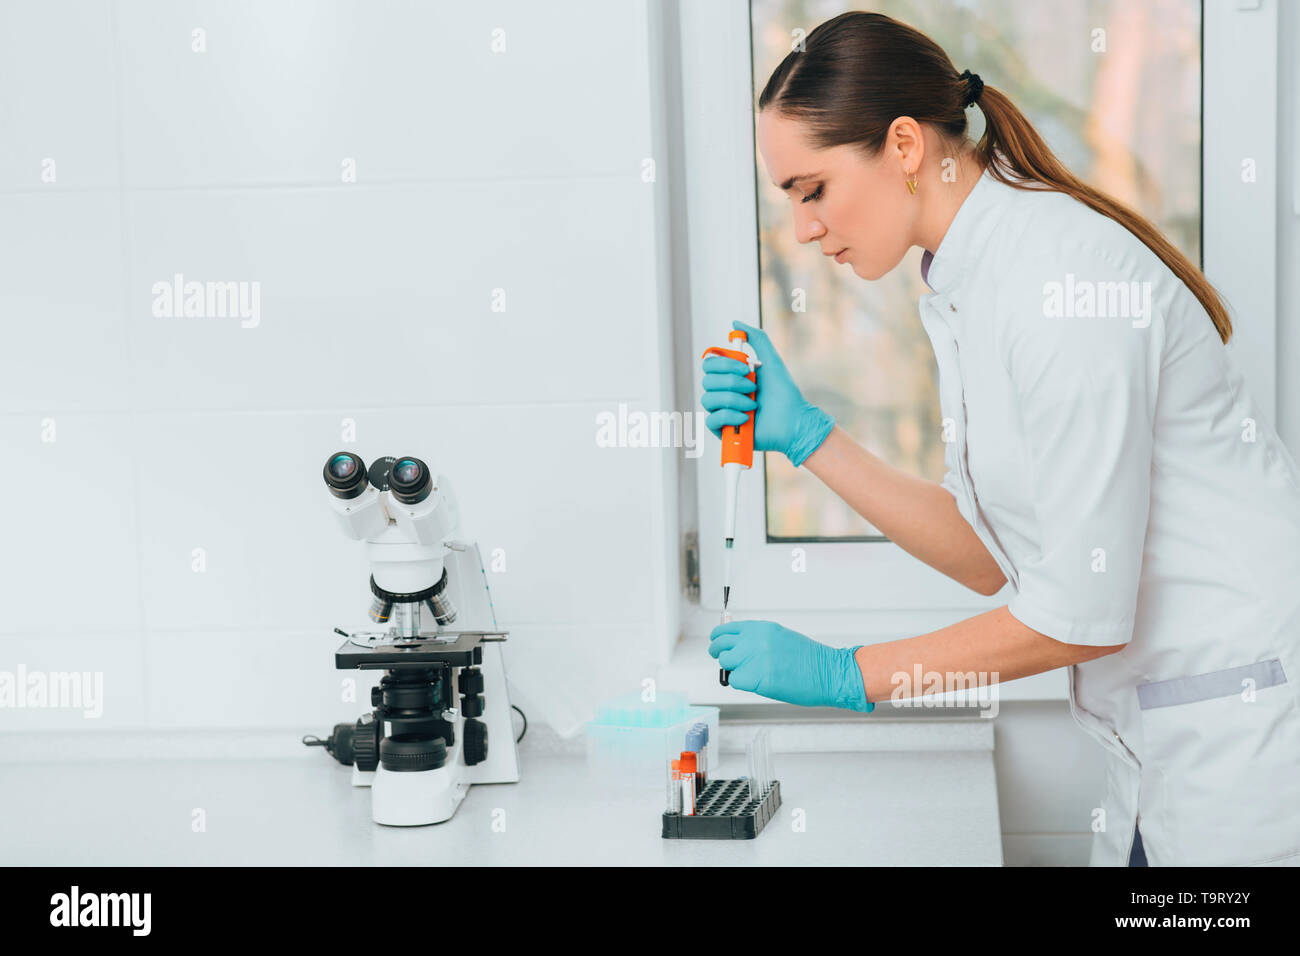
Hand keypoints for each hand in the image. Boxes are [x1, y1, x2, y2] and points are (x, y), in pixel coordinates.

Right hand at [700, 320, 833, 466]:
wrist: (793, 421)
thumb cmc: (784, 393)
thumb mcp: (771, 360)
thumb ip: (756, 338)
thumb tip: (735, 323)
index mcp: (730, 376)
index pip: (710, 365)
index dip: (724, 364)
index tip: (745, 366)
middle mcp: (723, 393)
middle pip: (707, 381)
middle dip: (732, 382)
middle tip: (753, 386)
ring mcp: (722, 412)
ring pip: (708, 399)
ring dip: (734, 399)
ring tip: (754, 404)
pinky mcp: (723, 431)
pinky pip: (712, 420)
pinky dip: (730, 416)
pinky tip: (745, 418)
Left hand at [709, 619, 873, 711]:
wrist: (828, 672)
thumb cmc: (810, 659)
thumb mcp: (781, 638)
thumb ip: (758, 640)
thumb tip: (739, 647)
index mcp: (761, 628)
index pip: (726, 629)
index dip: (719, 638)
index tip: (717, 644)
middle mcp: (754, 640)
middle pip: (720, 645)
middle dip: (719, 654)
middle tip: (724, 660)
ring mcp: (754, 658)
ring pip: (725, 663)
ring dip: (733, 669)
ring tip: (749, 674)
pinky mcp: (756, 678)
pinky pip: (735, 681)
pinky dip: (743, 684)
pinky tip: (758, 683)